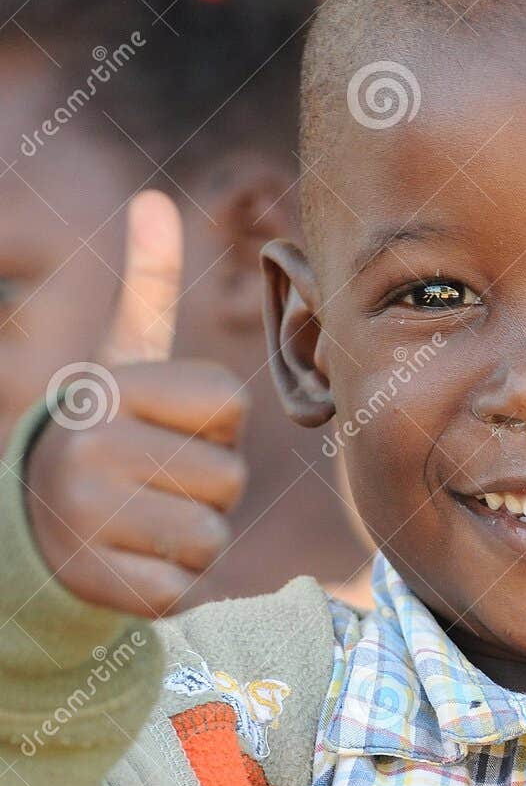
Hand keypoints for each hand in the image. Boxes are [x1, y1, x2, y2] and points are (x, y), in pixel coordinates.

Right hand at [26, 191, 248, 617]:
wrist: (36, 523)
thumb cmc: (109, 434)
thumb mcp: (123, 363)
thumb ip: (146, 288)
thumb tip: (151, 199)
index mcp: (105, 390)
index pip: (228, 402)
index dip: (214, 423)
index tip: (165, 424)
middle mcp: (87, 451)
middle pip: (227, 476)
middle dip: (205, 485)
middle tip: (154, 482)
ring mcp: (88, 523)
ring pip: (210, 535)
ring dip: (192, 536)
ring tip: (144, 521)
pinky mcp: (101, 587)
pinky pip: (184, 585)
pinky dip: (170, 581)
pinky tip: (129, 561)